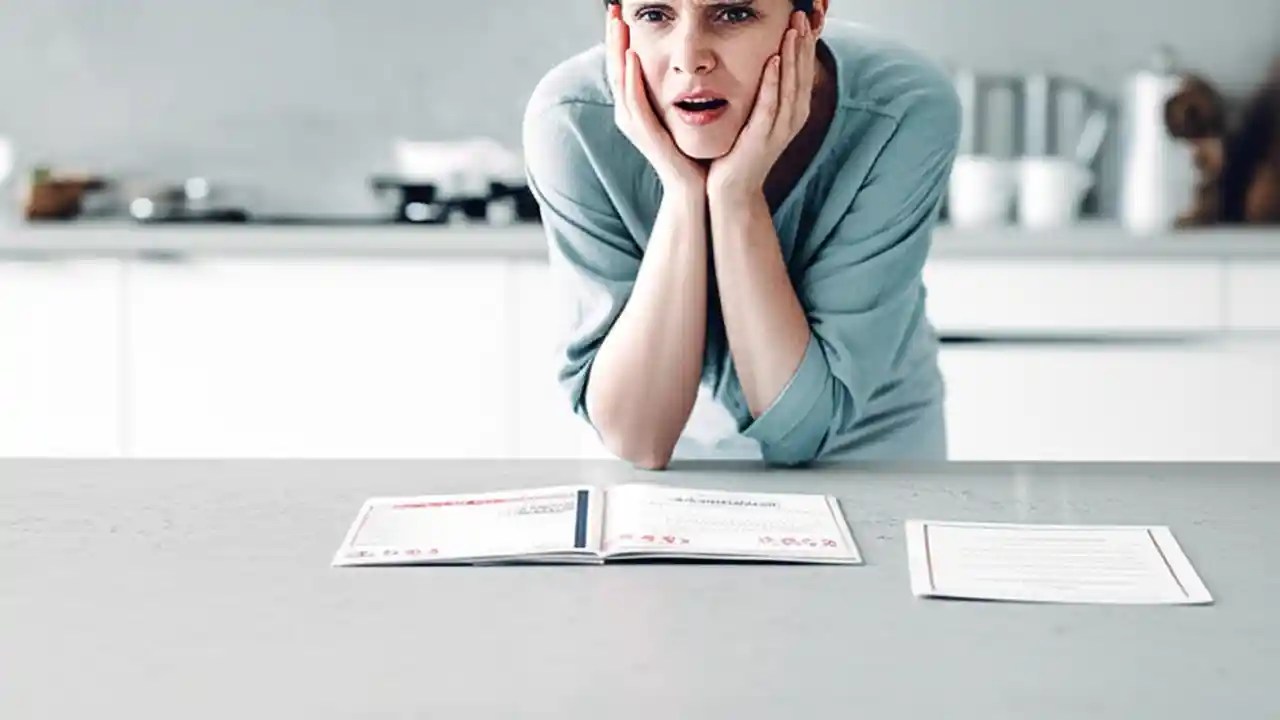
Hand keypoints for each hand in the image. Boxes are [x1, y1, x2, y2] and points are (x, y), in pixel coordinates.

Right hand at [605, 5, 705, 191]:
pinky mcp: (645, 134)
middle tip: (613, 9)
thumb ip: (673, 93)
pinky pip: (635, 101)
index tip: (620, 12)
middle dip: (613, 37)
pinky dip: (632, 78)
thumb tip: (684, 66)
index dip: (618, 39)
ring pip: (620, 79)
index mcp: (635, 108)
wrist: (694, 188)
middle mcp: (628, 114)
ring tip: (619, 23)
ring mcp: (634, 125)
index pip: (622, 66)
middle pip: (615, 67)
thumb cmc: (690, 152)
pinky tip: (632, 56)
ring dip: (618, 49)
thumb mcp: (678, 115)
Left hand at [707, 12, 816, 200]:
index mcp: (793, 111)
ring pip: (791, 85)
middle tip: (803, 13)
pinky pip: (770, 105)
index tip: (807, 17)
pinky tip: (774, 61)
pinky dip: (773, 82)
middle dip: (804, 41)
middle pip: (803, 72)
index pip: (804, 69)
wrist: (732, 191)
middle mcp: (792, 118)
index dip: (807, 43)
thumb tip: (767, 61)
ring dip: (793, 55)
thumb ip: (764, 92)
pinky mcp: (762, 138)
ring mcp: (779, 129)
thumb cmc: (740, 151)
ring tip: (793, 28)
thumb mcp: (757, 116)